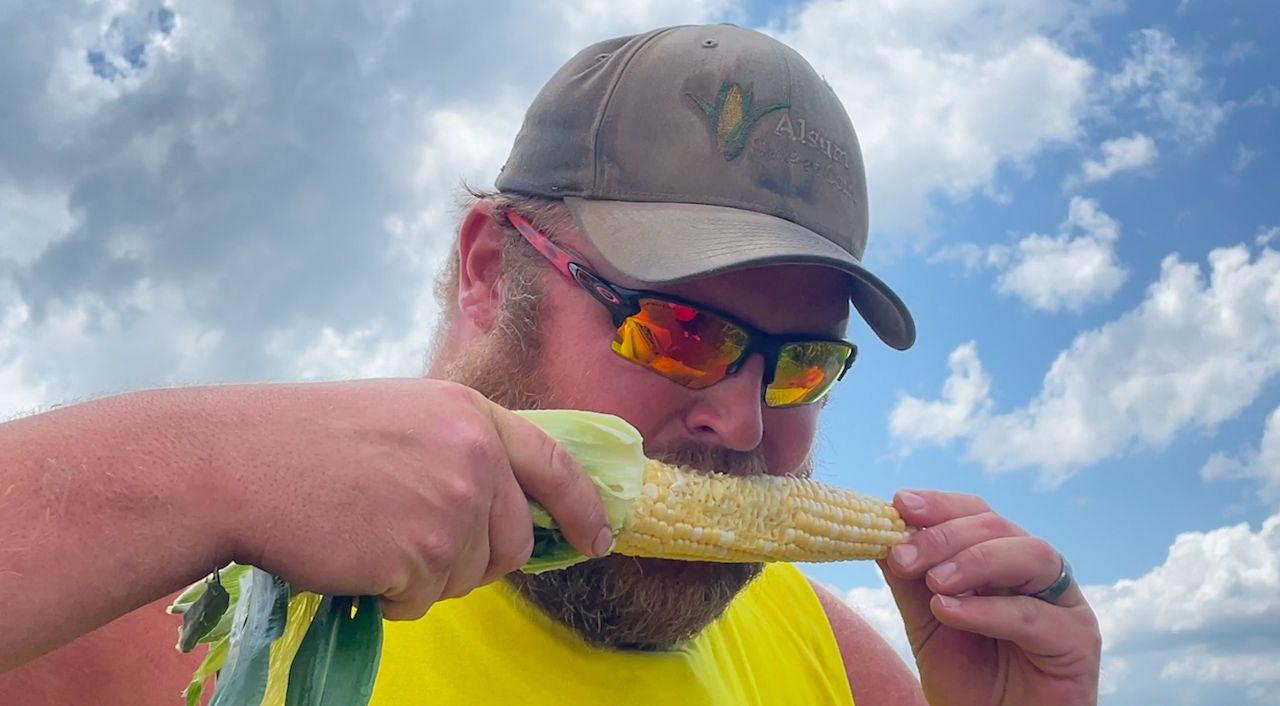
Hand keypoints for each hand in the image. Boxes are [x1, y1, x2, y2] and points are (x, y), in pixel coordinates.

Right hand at [215, 379, 610, 619]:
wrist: (239, 463)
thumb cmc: (308, 438)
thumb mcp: (405, 415)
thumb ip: (463, 450)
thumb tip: (501, 506)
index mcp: (473, 414)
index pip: (555, 466)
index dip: (583, 508)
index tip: (598, 539)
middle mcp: (475, 456)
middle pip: (513, 541)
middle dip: (476, 560)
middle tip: (418, 548)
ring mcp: (451, 505)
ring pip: (467, 576)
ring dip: (425, 577)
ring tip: (371, 539)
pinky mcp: (420, 554)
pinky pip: (423, 601)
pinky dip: (392, 597)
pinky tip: (355, 559)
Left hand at [879, 490, 1099, 705]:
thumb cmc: (969, 681)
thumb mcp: (928, 623)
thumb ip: (909, 581)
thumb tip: (878, 533)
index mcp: (1004, 560)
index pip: (977, 513)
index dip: (940, 505)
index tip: (899, 504)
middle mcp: (1037, 573)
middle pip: (998, 527)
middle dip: (945, 536)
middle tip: (904, 557)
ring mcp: (1063, 603)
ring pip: (1029, 555)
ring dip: (973, 561)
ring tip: (933, 583)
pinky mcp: (1077, 640)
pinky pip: (1033, 614)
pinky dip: (987, 610)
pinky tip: (949, 611)